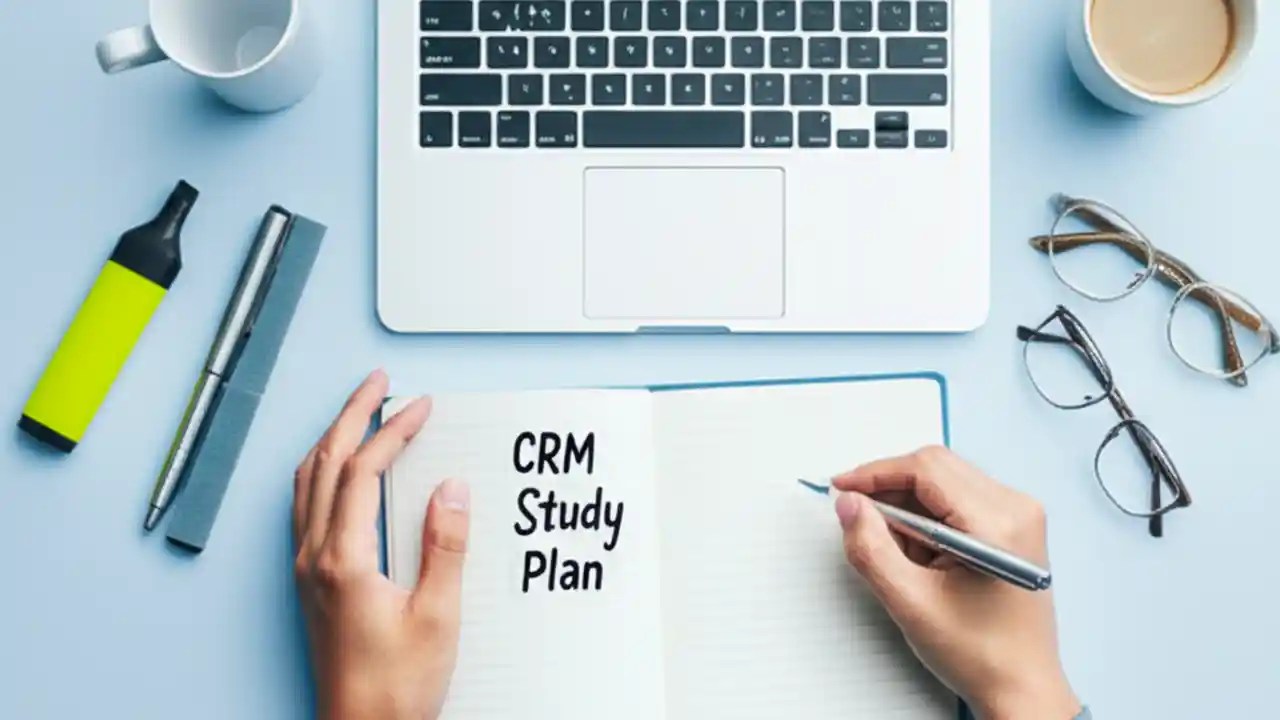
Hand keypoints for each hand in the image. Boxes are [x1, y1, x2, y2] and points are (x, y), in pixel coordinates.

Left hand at [293, 370, 469, 719]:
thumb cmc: (395, 688)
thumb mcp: (437, 616)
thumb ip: (445, 547)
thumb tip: (451, 490)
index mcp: (344, 559)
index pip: (363, 471)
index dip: (392, 431)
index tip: (419, 407)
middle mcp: (315, 558)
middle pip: (325, 464)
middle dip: (351, 415)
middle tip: (377, 384)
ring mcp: (306, 570)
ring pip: (307, 483)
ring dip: (332, 439)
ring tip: (357, 414)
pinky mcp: (310, 584)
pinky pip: (305, 507)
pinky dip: (323, 472)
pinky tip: (338, 473)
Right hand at [832, 446, 1079, 719]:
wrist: (1021, 685)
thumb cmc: (979, 653)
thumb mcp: (910, 602)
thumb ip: (872, 548)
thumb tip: (849, 504)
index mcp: (997, 524)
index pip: (927, 469)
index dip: (876, 473)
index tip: (843, 488)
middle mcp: (1017, 508)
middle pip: (937, 467)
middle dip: (891, 487)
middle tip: (859, 516)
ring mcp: (1020, 514)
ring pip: (945, 479)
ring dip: (909, 504)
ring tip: (896, 549)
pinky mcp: (1013, 524)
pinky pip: (959, 497)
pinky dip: (928, 515)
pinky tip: (919, 551)